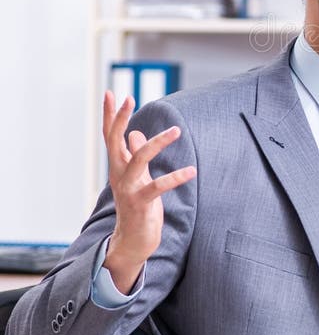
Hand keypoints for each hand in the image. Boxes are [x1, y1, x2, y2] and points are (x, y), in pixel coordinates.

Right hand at [102, 91, 195, 293]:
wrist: (132, 241)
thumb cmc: (137, 206)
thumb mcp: (137, 176)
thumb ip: (134, 154)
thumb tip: (135, 133)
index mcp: (118, 166)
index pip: (111, 135)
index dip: (110, 114)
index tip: (111, 93)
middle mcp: (119, 174)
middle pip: (114, 141)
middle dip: (120, 118)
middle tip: (130, 97)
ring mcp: (128, 189)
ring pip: (138, 159)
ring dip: (157, 143)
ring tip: (177, 130)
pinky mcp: (141, 204)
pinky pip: (157, 187)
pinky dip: (175, 177)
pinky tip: (192, 170)